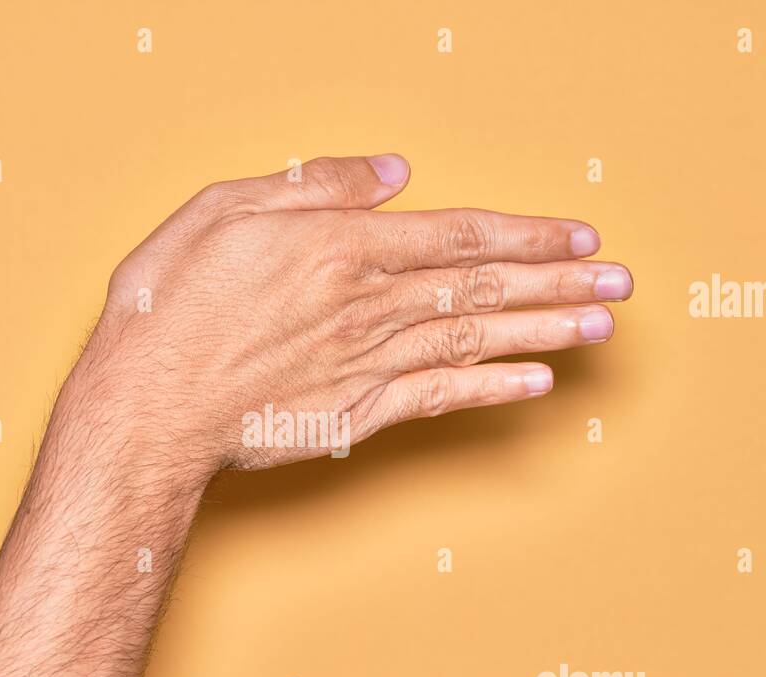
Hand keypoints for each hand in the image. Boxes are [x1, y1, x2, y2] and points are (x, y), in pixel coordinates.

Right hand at [76, 153, 631, 470]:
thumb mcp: (222, 209)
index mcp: (340, 247)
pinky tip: (538, 384)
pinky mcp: (358, 415)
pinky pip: (442, 399)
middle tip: (621, 282)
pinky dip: (494, 390)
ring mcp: (368, 364)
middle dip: (560, 282)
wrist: (145, 409)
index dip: (527, 233)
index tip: (579, 236)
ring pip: (477, 340)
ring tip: (600, 326)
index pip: (458, 233)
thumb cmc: (169, 306)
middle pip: (484, 285)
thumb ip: (316, 187)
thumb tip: (394, 173)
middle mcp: (369, 305)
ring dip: (545, 331)